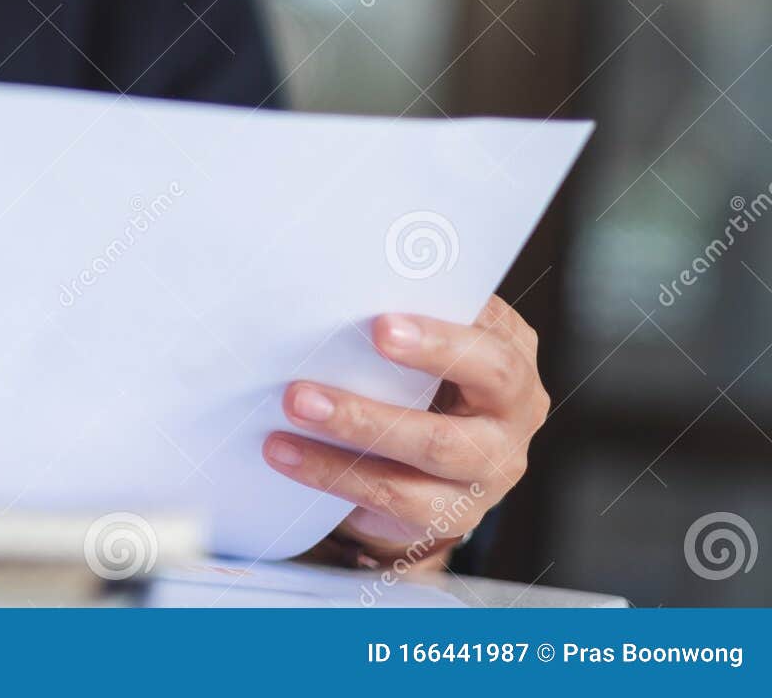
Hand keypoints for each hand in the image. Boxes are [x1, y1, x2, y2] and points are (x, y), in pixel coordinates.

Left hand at [263, 295, 549, 563]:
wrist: (445, 447)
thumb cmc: (432, 368)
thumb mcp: (434, 335)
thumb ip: (408, 313)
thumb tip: (337, 287)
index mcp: (512, 356)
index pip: (486, 350)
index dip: (438, 342)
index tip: (380, 327)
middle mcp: (513, 417)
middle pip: (449, 427)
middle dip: (370, 415)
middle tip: (299, 394)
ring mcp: (489, 473)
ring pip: (422, 460)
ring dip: (345, 444)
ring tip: (287, 422)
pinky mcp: (454, 513)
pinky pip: (394, 500)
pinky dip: (335, 477)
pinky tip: (290, 459)